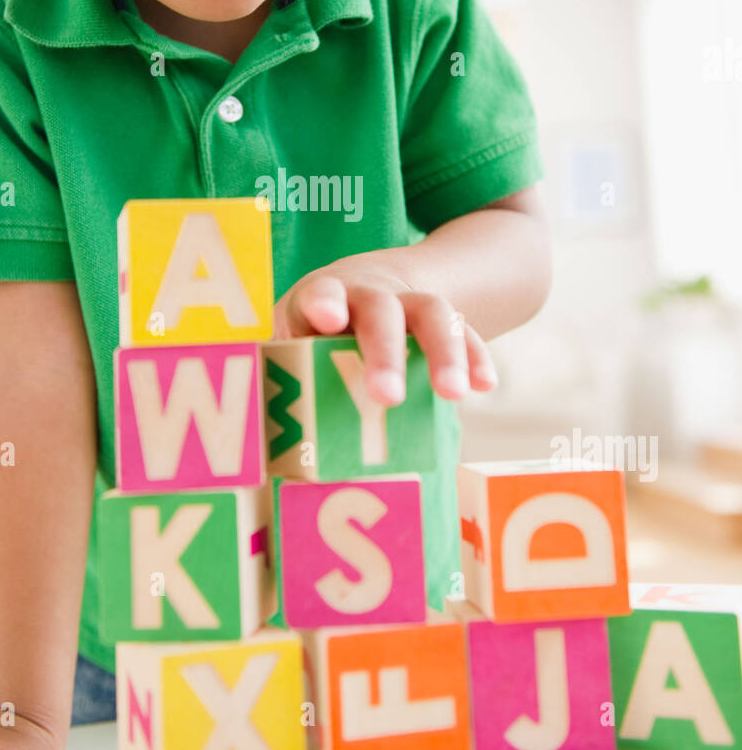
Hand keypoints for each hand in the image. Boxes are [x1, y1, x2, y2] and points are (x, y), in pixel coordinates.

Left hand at [273, 260, 497, 405]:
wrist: (370, 283)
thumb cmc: (317, 336)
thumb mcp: (294, 346)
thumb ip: (284, 388)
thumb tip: (264, 465)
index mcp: (323, 299)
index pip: (321, 293)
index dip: (324, 304)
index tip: (329, 319)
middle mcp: (369, 295)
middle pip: (380, 311)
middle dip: (384, 352)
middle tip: (386, 396)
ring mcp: (410, 304)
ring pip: (433, 313)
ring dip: (443, 352)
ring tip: (453, 394)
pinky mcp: (443, 322)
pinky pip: (466, 331)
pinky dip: (476, 355)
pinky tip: (485, 385)